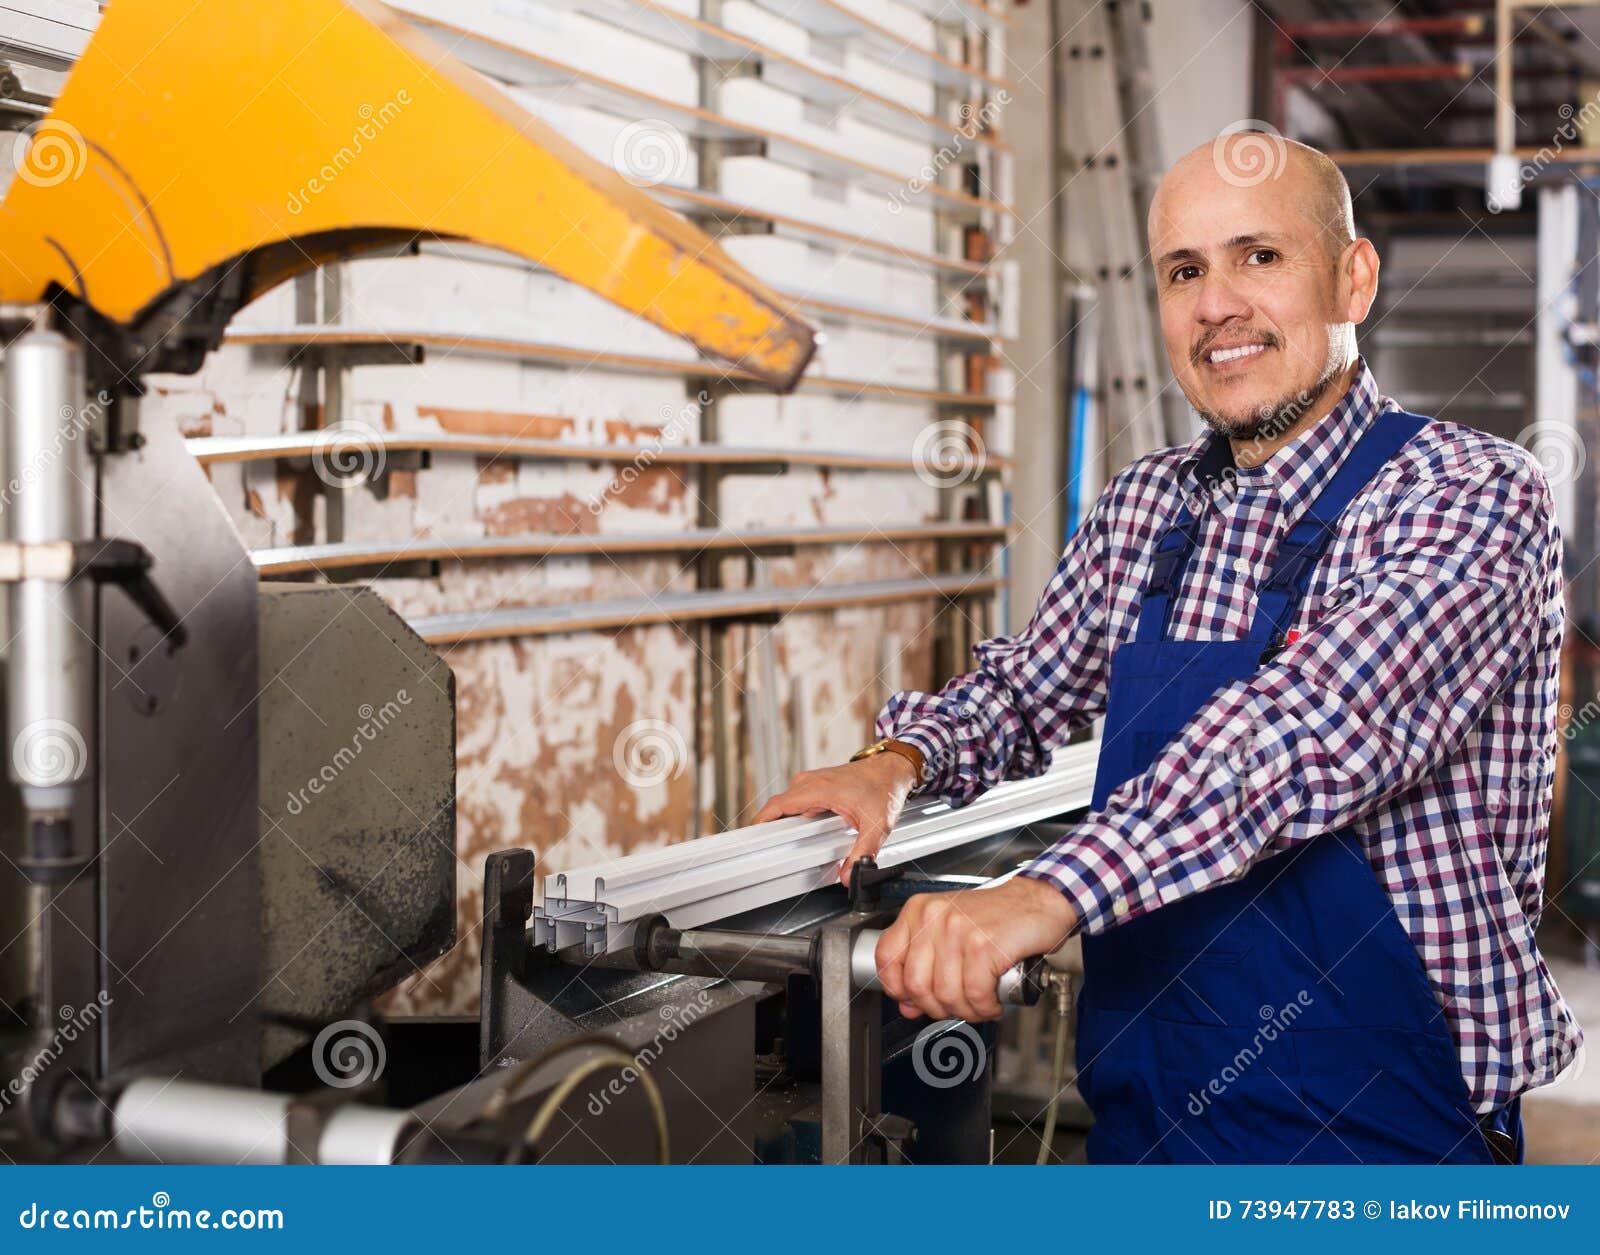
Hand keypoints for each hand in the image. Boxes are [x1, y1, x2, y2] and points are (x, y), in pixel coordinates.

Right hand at [752, 753, 917, 883]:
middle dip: (773, 828)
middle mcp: (810, 782)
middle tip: (769, 850)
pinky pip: (797, 801)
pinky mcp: (816, 784)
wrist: (893, 768)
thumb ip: (863, 852)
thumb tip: (848, 874)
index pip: (777, 805)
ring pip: (788, 805)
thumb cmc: (884, 788)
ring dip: (785, 822)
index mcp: (818, 789)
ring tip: (784, 844)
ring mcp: (812, 782)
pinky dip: (795, 816)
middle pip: (779, 807)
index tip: (750, 839)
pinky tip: (802, 831)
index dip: (760, 822)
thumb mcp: (877, 825)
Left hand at [875, 877, 1077, 1022]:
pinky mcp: (984, 945)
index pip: (886, 957)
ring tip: (979, 1004)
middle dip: (937, 1007)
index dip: (897, 988)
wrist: (1039, 901)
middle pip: (915, 984)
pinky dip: (985, 1007)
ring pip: (946, 994)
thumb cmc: (998, 917)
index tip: (913, 999)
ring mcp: (958, 929)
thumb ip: (925, 967)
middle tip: (957, 1006)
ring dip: (966, 1010)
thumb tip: (908, 1005)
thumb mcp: (952, 933)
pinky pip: (975, 994)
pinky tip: (993, 1002)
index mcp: (919, 911)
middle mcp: (934, 917)